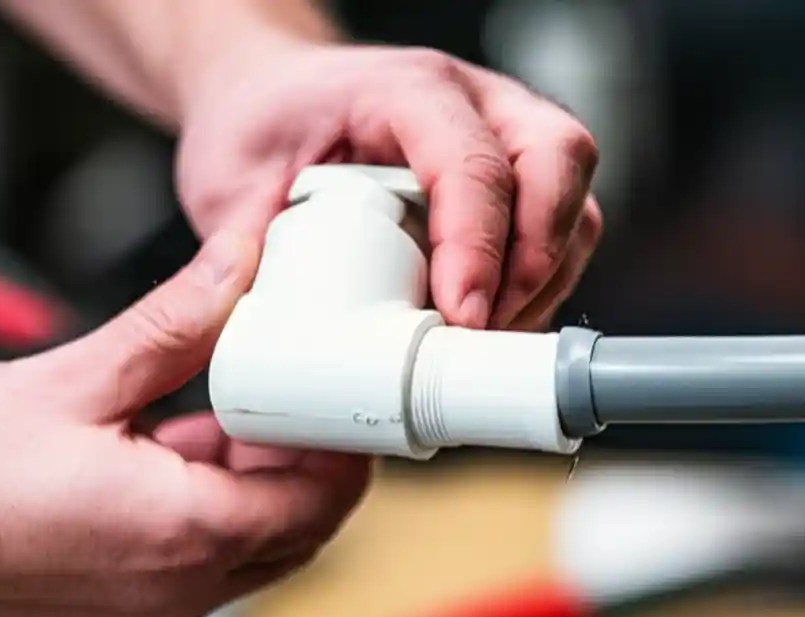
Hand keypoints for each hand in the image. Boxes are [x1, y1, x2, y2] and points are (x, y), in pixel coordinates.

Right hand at [0, 237, 368, 616]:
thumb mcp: (73, 377)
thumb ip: (173, 324)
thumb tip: (235, 267)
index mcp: (182, 533)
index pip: (320, 498)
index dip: (340, 439)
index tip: (333, 384)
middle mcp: (178, 587)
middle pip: (298, 527)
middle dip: (305, 457)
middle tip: (285, 383)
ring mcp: (149, 605)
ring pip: (250, 541)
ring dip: (255, 476)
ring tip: (223, 399)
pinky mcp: (118, 600)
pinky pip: (199, 553)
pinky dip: (208, 500)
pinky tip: (173, 437)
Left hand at [175, 43, 603, 330]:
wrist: (271, 97)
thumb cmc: (261, 125)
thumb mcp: (230, 182)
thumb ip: (238, 253)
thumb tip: (256, 331)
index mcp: (404, 90)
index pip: (469, 161)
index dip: (476, 245)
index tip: (461, 316)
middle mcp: (473, 102)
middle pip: (557, 159)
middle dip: (540, 257)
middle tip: (487, 328)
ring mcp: (503, 135)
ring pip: (575, 198)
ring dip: (547, 278)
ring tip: (487, 338)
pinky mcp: (514, 178)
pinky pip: (563, 227)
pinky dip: (542, 283)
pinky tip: (493, 323)